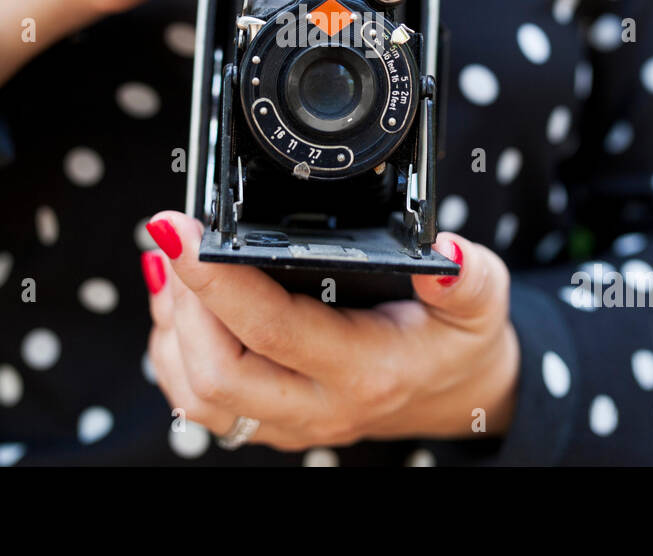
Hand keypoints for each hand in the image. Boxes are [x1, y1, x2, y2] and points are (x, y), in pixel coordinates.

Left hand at [140, 211, 519, 452]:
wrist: (454, 393)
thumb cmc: (459, 342)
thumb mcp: (481, 302)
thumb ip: (468, 278)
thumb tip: (445, 252)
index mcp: (365, 370)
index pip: (273, 330)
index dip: (216, 280)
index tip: (180, 230)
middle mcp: (319, 405)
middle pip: (217, 374)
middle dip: (182, 304)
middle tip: (176, 242)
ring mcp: (290, 422)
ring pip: (198, 397)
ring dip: (171, 330)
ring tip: (174, 268)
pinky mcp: (269, 422)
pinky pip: (201, 404)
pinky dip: (174, 354)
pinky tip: (179, 305)